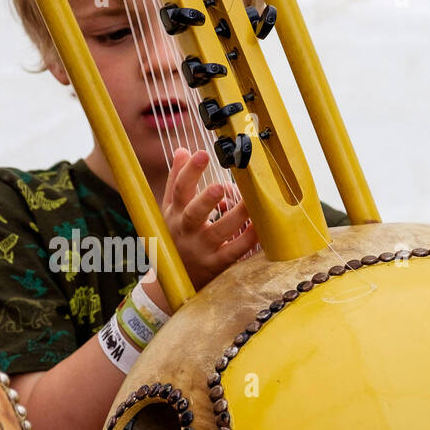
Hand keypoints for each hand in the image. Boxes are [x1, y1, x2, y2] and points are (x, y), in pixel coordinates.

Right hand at [161, 147, 256, 288]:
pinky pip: (233, 252)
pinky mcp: (216, 265)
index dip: (189, 171)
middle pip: (192, 214)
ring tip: (251, 201)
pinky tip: (259, 226)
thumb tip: (182, 150)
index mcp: (174, 213)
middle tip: (220, 186)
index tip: (202, 153)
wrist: (176, 279)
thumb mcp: (170, 210)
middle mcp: (185, 231)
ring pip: (218, 233)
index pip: (179, 190)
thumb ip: (177, 180)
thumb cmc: (177, 236)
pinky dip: (247, 239)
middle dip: (205, 200)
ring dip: (235, 216)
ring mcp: (201, 249)